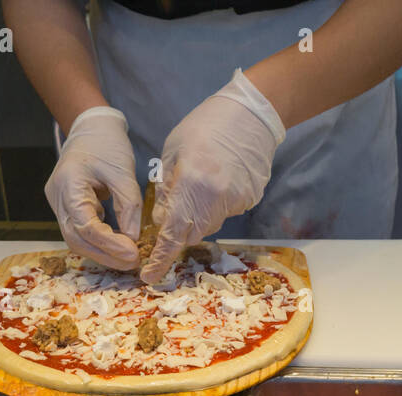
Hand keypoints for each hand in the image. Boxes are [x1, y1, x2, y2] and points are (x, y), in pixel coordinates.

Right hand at [45, 106, 142, 270]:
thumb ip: (129, 206)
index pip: (85, 225)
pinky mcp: (64, 207)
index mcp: (68, 183)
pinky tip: (117, 246)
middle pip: (76, 239)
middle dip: (105, 255)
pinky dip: (98, 242)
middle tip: (132, 262)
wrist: (90, 128)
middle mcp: (57, 197)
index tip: (133, 252)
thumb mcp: (124, 172)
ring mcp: (57, 203)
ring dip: (101, 252)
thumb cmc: (107, 144)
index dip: (109, 244)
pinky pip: (79, 231)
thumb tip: (133, 239)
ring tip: (127, 258)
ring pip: (75, 240)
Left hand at [141, 70, 285, 283]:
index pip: (171, 234)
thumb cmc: (206, 125)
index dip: (159, 258)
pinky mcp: (250, 200)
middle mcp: (215, 199)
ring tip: (200, 182)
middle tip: (175, 206)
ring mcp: (236, 202)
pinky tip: (219, 179)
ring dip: (198, 215)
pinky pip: (225, 212)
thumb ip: (165, 190)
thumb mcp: (172, 151)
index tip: (148, 276)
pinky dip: (216, 204)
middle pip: (191, 234)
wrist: (252, 113)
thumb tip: (162, 221)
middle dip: (179, 229)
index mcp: (191, 185)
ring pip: (208, 225)